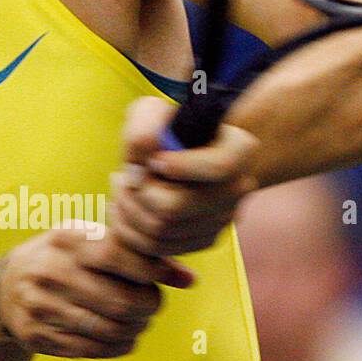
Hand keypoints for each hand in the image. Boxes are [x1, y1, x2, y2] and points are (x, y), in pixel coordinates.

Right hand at [0, 222, 195, 358]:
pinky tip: (123, 337)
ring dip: (135, 329)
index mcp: (65, 239)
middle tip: (152, 305)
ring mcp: (41, 306)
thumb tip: (189, 279)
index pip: (118, 254)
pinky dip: (119, 346)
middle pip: (120, 301)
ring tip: (139, 321)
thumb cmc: (64, 259)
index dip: (152, 269)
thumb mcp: (90, 242)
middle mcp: (49, 271)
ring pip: (109, 329)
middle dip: (148, 307)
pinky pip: (93, 349)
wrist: (3, 288)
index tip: (167, 277)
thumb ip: (138, 253)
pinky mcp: (38, 336)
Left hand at [109, 98, 259, 257]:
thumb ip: (146, 125)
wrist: (182, 153)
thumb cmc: (166, 129)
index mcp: (241, 150)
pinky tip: (125, 208)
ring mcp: (224, 218)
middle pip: (176, 207)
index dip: (179, 166)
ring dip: (128, 211)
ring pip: (162, 231)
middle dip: (137, 193)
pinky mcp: (206, 239)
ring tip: (120, 189)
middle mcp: (239, 188)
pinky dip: (132, 231)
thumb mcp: (153, 112)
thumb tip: (146, 158)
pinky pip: (159, 248)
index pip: (218, 167)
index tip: (154, 159)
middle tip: (123, 176)